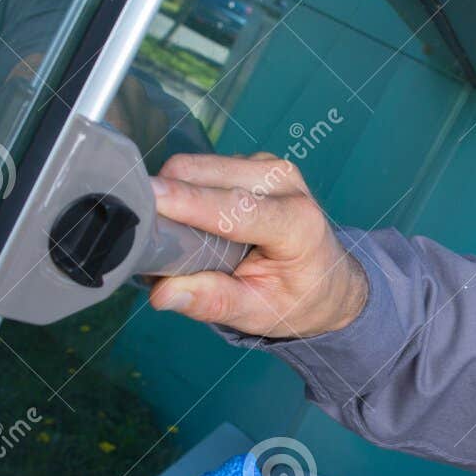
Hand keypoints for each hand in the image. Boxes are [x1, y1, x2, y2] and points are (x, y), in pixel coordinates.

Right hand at [145, 152, 367, 338]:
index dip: (188, 202)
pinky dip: (184, 190)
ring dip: (173, 194)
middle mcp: (283, 183)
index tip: (146, 199)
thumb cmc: (297, 299)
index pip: (234, 207)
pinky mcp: (251, 162)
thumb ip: (214, 302)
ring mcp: (267, 167)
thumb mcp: (259, 313)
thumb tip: (162, 293)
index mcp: (296, 223)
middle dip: (167, 198)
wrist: (329, 280)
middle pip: (205, 174)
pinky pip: (202, 168)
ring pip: (198, 165)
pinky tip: (189, 222)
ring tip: (171, 236)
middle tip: (146, 239)